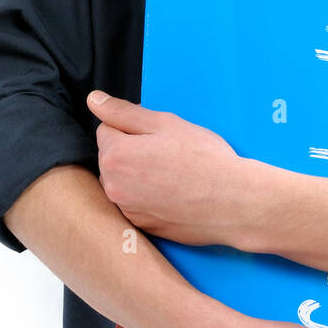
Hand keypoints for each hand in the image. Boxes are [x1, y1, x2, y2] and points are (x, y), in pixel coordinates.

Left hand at [88, 90, 243, 245]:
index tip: (158, 136)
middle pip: (112, 158)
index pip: (106, 130)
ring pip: (123, 182)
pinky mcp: (142, 227)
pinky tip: (174, 194)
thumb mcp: (165, 124)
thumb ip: (124, 112)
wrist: (233, 203)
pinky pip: (136, 203)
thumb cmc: (204, 159)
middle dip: (132, 151)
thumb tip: (94, 100)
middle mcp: (113, 187)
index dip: (133, 128)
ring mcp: (127, 210)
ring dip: (138, 175)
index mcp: (115, 156)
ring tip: (173, 175)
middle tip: (169, 154)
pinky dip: (148, 197)